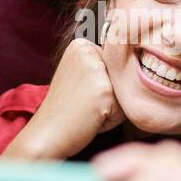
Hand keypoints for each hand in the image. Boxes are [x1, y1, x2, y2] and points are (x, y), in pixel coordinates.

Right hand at [5, 38, 125, 159]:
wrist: (47, 134)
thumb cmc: (65, 111)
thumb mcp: (79, 78)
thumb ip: (102, 69)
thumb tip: (133, 66)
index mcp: (80, 46)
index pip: (114, 64)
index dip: (103, 85)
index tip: (81, 93)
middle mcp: (88, 51)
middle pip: (122, 76)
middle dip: (110, 96)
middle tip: (83, 104)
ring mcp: (96, 68)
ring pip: (125, 92)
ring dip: (113, 107)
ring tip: (88, 111)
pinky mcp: (104, 89)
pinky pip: (125, 107)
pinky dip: (112, 119)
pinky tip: (92, 118)